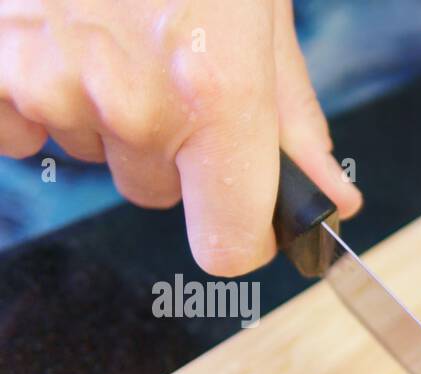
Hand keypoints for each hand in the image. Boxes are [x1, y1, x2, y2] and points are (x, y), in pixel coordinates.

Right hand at [0, 0, 361, 274]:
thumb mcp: (264, 16)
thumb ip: (292, 118)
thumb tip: (329, 201)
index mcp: (219, 95)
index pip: (228, 245)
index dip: (240, 232)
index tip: (242, 210)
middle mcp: (134, 103)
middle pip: (158, 192)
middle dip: (170, 147)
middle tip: (167, 64)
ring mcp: (52, 83)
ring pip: (92, 152)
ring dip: (104, 112)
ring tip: (113, 30)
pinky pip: (15, 129)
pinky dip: (31, 97)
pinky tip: (58, 38)